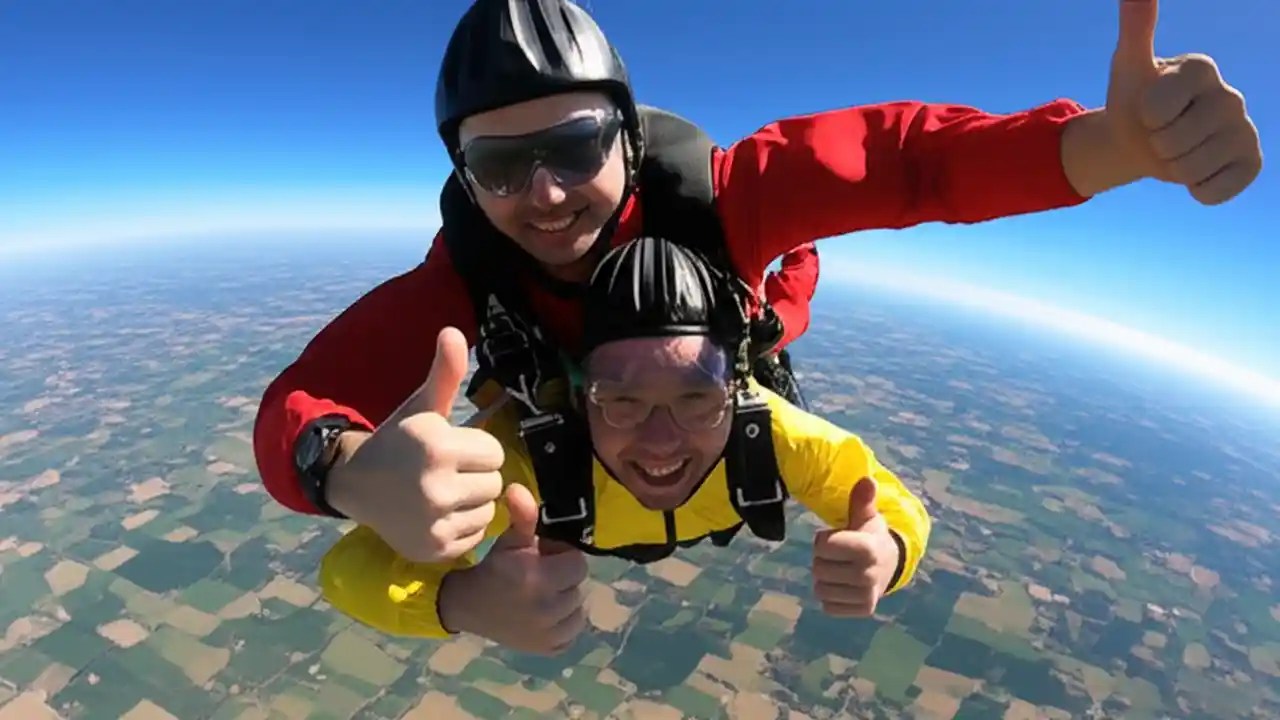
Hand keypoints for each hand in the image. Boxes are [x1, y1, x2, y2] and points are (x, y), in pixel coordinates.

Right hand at [326, 327, 504, 562]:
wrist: (357, 485)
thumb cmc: (399, 441)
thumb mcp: (422, 406)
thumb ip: (444, 372)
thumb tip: (454, 331)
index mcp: (436, 446)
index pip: (495, 453)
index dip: (477, 450)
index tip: (453, 450)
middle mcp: (434, 486)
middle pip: (494, 484)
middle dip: (477, 476)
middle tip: (448, 473)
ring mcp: (432, 522)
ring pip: (488, 511)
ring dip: (473, 503)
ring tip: (444, 494)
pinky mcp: (432, 548)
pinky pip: (474, 536)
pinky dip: (462, 527)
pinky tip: (438, 516)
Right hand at [439, 484, 588, 654]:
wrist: (470, 605)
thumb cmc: (495, 567)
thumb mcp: (509, 540)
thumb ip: (522, 516)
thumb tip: (518, 487)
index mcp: (538, 579)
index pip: (577, 564)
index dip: (563, 557)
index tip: (547, 556)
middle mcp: (547, 609)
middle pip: (578, 586)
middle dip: (564, 577)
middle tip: (544, 574)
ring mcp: (548, 633)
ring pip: (578, 609)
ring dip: (566, 600)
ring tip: (544, 593)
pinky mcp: (547, 649)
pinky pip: (572, 632)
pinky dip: (563, 623)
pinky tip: (545, 613)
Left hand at [812, 477, 900, 617]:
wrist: (890, 565)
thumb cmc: (870, 536)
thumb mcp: (866, 517)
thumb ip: (862, 500)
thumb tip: (866, 479)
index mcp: (867, 549)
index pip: (822, 546)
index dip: (823, 541)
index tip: (836, 538)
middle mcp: (868, 575)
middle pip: (818, 569)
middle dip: (823, 560)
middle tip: (838, 556)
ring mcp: (866, 595)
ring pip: (820, 589)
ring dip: (825, 580)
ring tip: (840, 571)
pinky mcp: (863, 610)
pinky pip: (828, 606)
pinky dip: (831, 597)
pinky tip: (844, 587)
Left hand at [1103, 0, 1260, 203]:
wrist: (1142, 142)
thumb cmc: (1135, 100)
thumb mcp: (1129, 65)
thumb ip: (1137, 28)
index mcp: (1202, 68)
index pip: (1156, 108)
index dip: (1142, 116)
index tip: (1148, 107)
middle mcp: (1231, 95)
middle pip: (1173, 141)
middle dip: (1155, 144)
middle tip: (1160, 133)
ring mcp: (1245, 129)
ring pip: (1191, 168)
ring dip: (1172, 168)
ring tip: (1176, 150)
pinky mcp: (1251, 162)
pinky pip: (1212, 192)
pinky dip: (1194, 189)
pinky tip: (1196, 170)